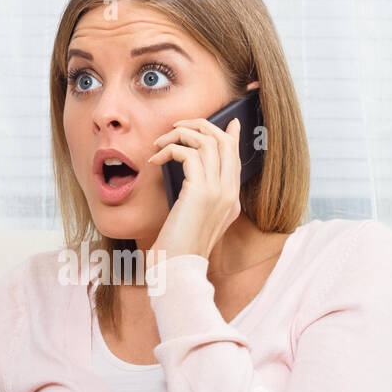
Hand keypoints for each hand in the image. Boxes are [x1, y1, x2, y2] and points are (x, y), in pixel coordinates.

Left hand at [145, 115, 244, 264]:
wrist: (177, 270)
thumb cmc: (178, 248)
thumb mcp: (193, 218)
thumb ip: (198, 195)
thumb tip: (191, 172)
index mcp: (232, 200)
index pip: (236, 157)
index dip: (230, 136)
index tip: (227, 121)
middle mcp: (230, 193)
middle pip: (225, 142)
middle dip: (201, 126)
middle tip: (177, 126)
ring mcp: (218, 191)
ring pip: (207, 141)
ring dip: (180, 135)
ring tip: (159, 144)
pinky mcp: (200, 191)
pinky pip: (187, 152)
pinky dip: (169, 150)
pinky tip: (155, 161)